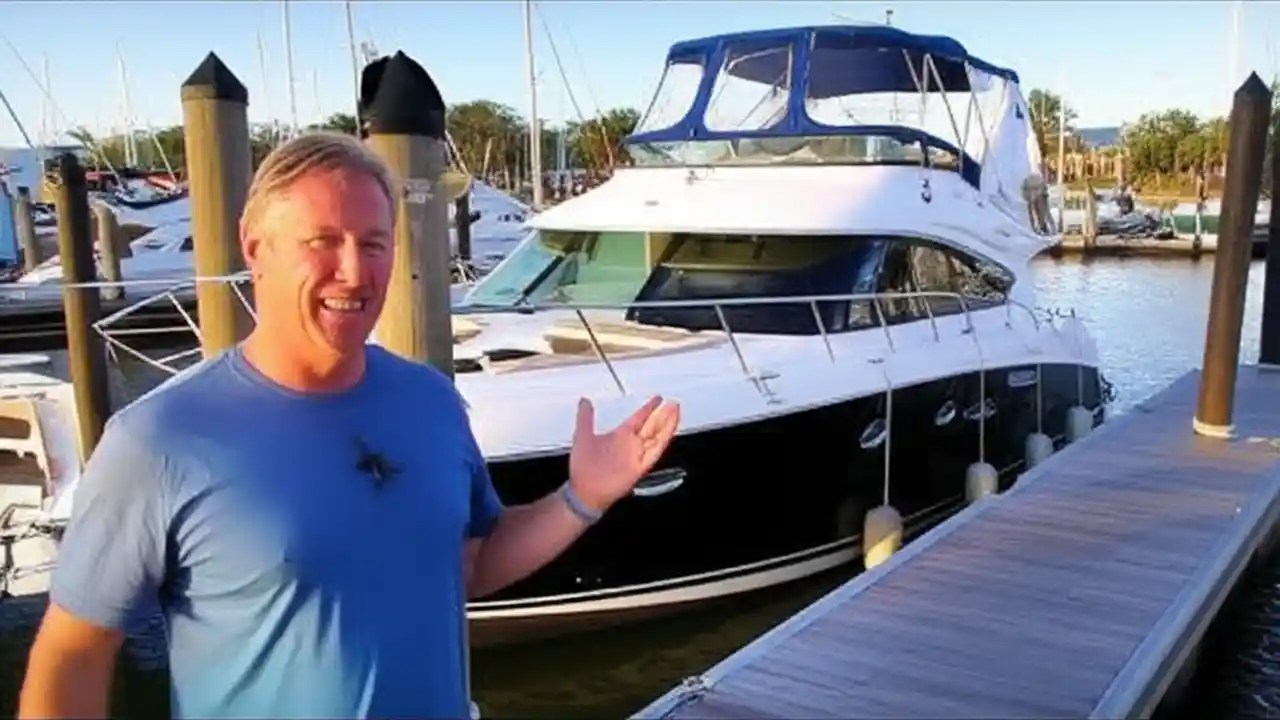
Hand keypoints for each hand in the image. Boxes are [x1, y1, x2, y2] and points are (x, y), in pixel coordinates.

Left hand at [568, 395, 680, 512]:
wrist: (584, 490)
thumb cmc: (583, 467)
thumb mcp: (583, 435)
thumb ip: (585, 417)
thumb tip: (584, 401)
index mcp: (620, 436)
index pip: (639, 418)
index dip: (649, 408)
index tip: (658, 399)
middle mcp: (630, 444)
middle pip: (652, 426)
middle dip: (663, 414)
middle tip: (673, 403)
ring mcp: (637, 455)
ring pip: (657, 436)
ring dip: (667, 423)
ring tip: (675, 410)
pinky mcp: (640, 467)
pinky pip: (656, 451)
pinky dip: (664, 439)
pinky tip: (670, 428)